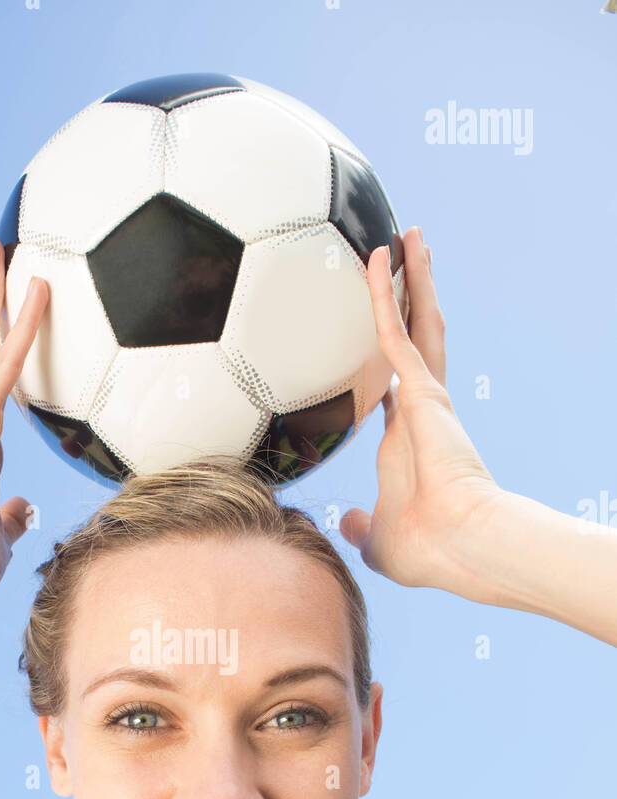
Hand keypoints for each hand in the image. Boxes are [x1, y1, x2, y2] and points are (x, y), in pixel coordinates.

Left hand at [339, 227, 504, 597]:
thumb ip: (363, 527)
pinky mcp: (422, 390)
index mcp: (410, 444)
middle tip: (409, 262)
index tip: (386, 340)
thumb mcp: (379, 540)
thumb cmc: (427, 551)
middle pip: (415, 343)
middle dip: (411, 301)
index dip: (391, 363)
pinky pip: (394, 330)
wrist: (459, 544)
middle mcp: (421, 412)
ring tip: (409, 238)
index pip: (398, 391)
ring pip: (416, 323)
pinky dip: (384, 292)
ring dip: (411, 279)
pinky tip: (377, 257)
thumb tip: (348, 524)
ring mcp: (426, 397)